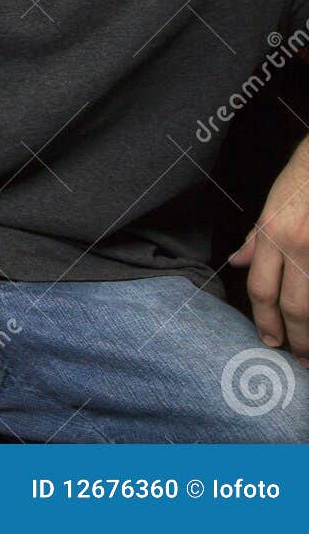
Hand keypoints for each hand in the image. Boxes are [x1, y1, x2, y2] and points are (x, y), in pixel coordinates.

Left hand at [229, 144, 308, 364]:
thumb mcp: (271, 205)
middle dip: (295, 337)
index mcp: (273, 235)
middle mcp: (297, 245)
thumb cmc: (303, 181)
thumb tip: (236, 263)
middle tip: (299, 357)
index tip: (270, 339)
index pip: (261, 289)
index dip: (264, 320)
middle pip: (293, 305)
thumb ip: (256, 239)